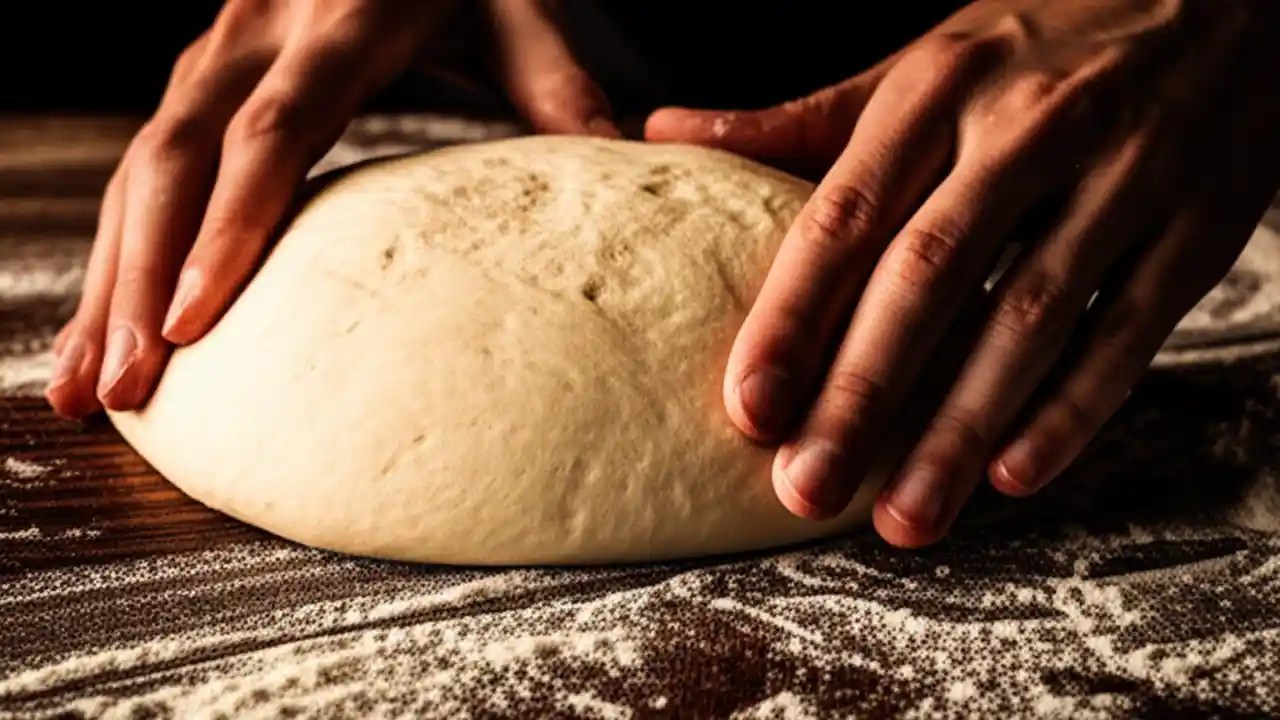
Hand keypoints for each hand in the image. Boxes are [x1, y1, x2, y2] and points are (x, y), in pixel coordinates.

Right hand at [46, 0, 617, 418]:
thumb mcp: (518, 8)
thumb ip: (555, 80)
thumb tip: (619, 162)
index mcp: (339, 17)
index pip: (273, 131)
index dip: (229, 226)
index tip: (192, 323)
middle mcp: (255, 30)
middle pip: (178, 157)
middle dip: (138, 278)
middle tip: (126, 390)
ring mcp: (216, 50)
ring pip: (140, 168)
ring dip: (106, 278)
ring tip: (87, 388)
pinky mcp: (201, 73)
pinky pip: (142, 164)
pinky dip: (116, 250)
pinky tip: (100, 326)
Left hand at [646, 0, 1279, 546]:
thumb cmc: (1041, 40)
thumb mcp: (925, 62)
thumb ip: (805, 118)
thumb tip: (669, 132)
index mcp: (937, 90)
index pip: (846, 215)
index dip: (793, 317)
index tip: (748, 407)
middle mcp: (1024, 130)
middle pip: (928, 279)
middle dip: (863, 394)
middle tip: (806, 487)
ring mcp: (1121, 176)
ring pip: (1029, 317)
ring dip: (962, 427)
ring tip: (904, 517)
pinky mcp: (1198, 224)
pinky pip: (1128, 330)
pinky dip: (1073, 408)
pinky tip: (1015, 475)